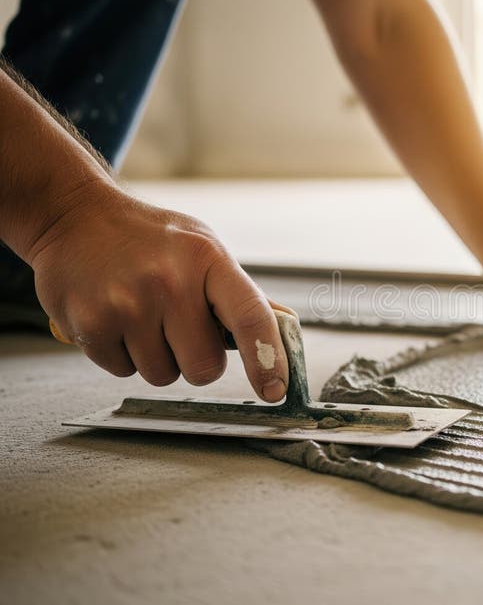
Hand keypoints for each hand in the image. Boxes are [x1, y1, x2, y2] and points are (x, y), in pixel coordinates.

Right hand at [29, 183, 289, 400]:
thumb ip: (240, 294)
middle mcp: (169, 281)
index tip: (276, 389)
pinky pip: (122, 371)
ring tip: (143, 315)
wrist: (74, 217)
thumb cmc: (150, 237)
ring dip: (157, 358)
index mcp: (207, 259)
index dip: (268, 360)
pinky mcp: (90, 323)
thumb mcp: (203, 248)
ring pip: (162, 375)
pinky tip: (115, 317)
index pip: (251, 317)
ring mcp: (127, 304)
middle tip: (180, 329)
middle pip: (204, 367)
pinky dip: (121, 355)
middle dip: (197, 360)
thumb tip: (284, 330)